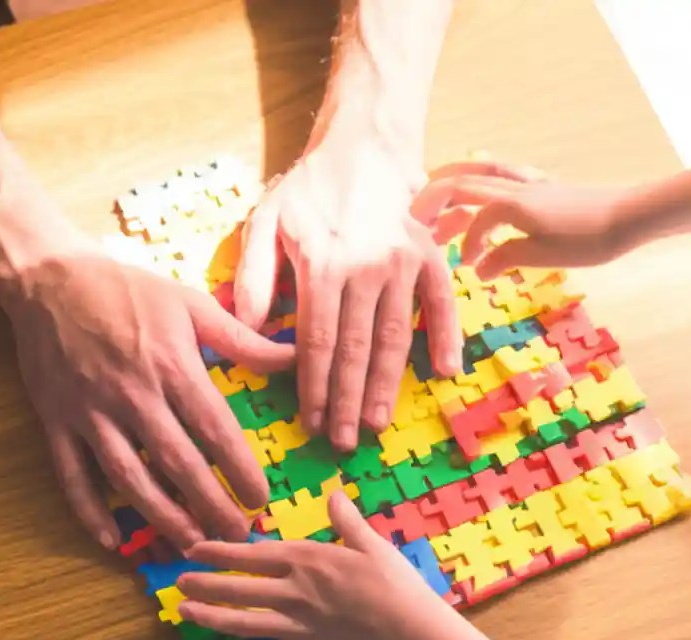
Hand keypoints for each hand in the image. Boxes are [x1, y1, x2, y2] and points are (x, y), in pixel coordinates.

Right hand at [8, 248, 295, 548]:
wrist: (49, 278)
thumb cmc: (128, 290)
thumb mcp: (190, 304)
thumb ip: (242, 339)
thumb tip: (294, 356)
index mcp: (171, 365)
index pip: (213, 428)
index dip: (238, 469)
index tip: (260, 499)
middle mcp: (132, 394)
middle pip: (176, 462)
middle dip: (209, 505)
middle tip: (235, 536)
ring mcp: (90, 410)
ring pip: (127, 476)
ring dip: (159, 516)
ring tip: (189, 545)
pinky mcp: (56, 420)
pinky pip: (71, 473)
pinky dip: (88, 510)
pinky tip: (109, 540)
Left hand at [176, 492, 460, 639]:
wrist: (411, 634)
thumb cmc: (394, 584)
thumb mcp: (371, 543)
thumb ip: (346, 520)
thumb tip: (333, 493)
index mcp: (306, 561)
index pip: (252, 554)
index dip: (219, 551)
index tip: (193, 549)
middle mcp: (293, 593)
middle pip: (238, 589)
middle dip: (204, 585)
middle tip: (178, 582)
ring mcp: (295, 629)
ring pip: (242, 624)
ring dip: (210, 618)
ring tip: (186, 613)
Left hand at [234, 138, 461, 450]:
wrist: (362, 146)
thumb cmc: (308, 190)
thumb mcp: (266, 221)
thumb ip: (254, 275)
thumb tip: (245, 329)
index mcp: (323, 264)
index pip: (318, 340)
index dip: (315, 385)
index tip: (312, 421)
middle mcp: (366, 267)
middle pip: (357, 348)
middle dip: (349, 400)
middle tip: (345, 442)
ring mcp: (403, 263)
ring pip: (395, 335)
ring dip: (388, 383)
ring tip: (380, 423)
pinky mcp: (430, 256)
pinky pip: (442, 302)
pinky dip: (445, 336)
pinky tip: (445, 372)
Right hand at [413, 160, 630, 277]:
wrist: (630, 216)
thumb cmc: (590, 239)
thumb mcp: (545, 256)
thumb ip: (506, 256)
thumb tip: (478, 267)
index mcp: (512, 205)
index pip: (470, 216)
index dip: (462, 242)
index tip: (465, 266)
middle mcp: (515, 188)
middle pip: (461, 183)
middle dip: (432, 198)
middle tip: (410, 216)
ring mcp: (527, 183)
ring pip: (479, 173)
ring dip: (452, 183)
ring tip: (433, 195)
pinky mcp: (540, 186)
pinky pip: (499, 174)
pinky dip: (478, 179)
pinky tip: (475, 189)